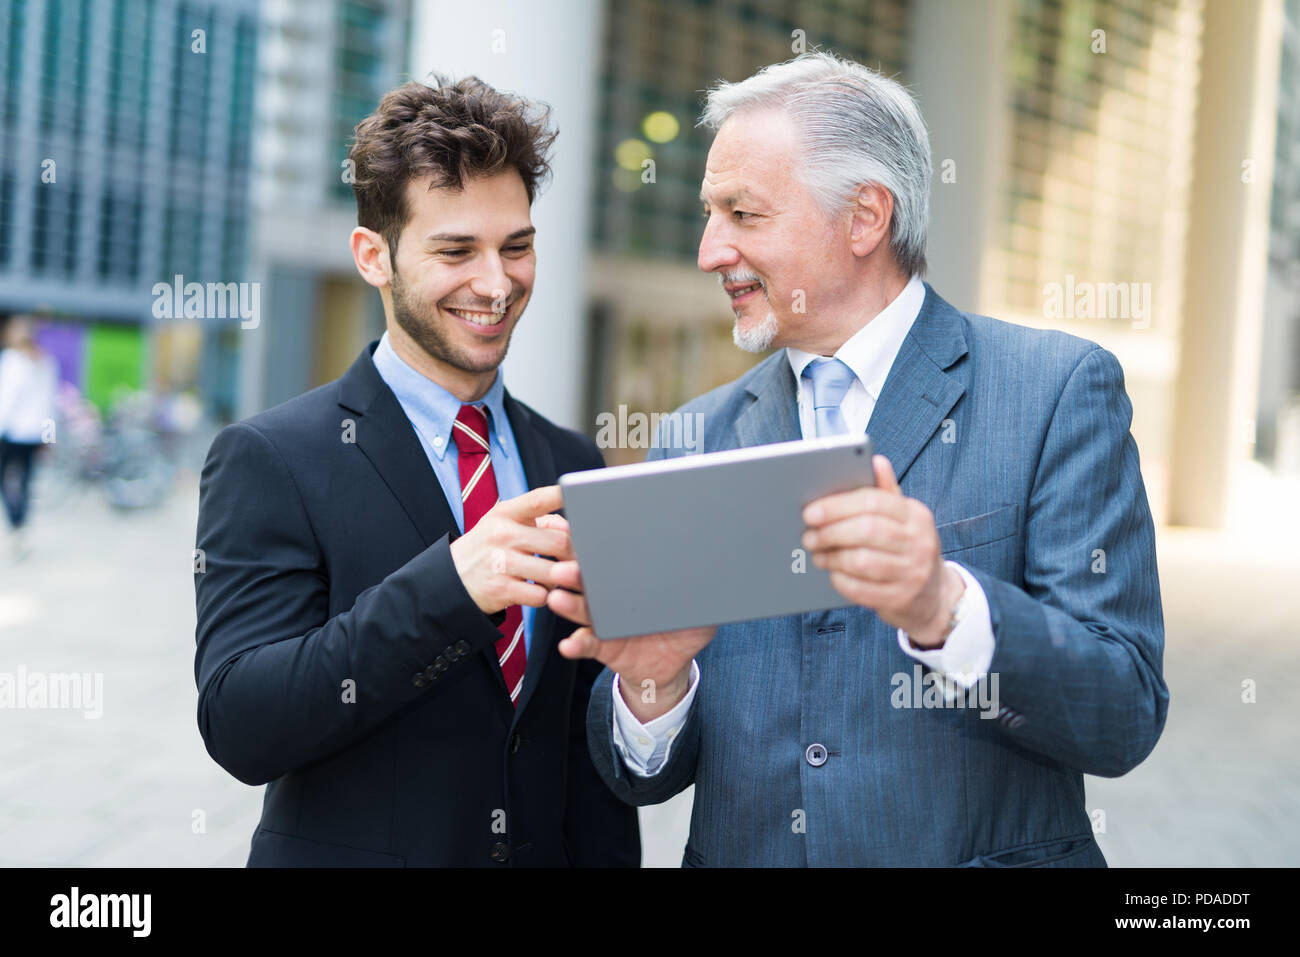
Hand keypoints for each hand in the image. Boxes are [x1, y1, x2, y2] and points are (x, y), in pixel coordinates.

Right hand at [449, 484, 573, 614]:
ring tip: (559, 577)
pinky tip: (538, 591)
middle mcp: (502, 534)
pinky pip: (540, 595)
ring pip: (554, 572)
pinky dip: (545, 596)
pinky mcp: (500, 589)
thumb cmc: (487, 548)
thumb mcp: (503, 525)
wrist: (449, 580)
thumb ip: (539, 520)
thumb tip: (571, 527)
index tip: (579, 495)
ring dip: (562, 578)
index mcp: (504, 514)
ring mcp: (501, 562)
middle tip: (580, 560)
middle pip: (559, 542)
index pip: (537, 500)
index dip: (561, 495)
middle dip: (575, 554)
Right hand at [547, 550, 714, 721]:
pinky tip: (569, 645)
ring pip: (581, 608)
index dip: (594, 544)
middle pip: (588, 578)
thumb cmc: (683, 629)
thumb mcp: (700, 608)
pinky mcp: (601, 647)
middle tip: (567, 562)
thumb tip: (720, 567)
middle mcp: (610, 595)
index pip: (610, 556)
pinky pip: (585, 645)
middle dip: (575, 569)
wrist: (671, 668)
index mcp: (630, 578)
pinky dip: (576, 645)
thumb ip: (704, 589)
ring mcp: (602, 621)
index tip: (581, 532)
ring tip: (559, 598)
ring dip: (569, 604)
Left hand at [801, 454, 964, 647]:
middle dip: (830, 532)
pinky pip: (862, 589)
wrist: (933, 596)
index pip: (873, 501)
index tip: (810, 512)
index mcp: (916, 515)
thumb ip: (886, 492)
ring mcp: (913, 572)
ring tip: (818, 554)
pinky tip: (833, 574)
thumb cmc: (907, 549)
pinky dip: (841, 580)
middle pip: (866, 530)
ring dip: (833, 558)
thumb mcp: (903, 519)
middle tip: (808, 536)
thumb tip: (876, 460)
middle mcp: (919, 542)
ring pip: (862, 561)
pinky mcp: (901, 598)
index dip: (837, 506)